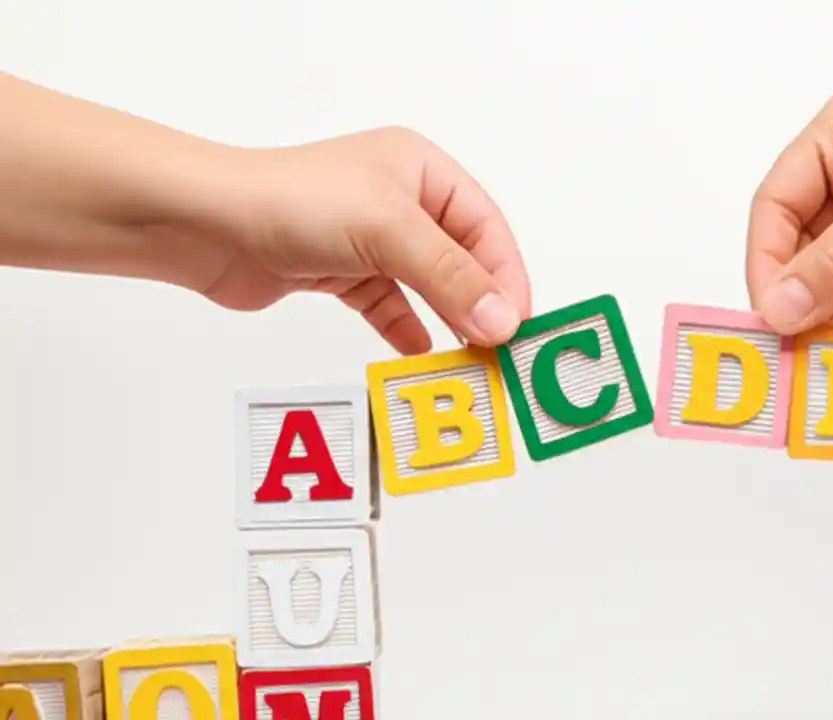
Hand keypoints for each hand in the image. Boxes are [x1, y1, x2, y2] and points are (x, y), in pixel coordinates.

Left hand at [197, 127, 530, 353]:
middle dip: (481, 302)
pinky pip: (391, 306)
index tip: (516, 321)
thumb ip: (450, 277)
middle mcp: (400, 200)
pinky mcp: (342, 272)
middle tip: (500, 347)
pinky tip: (422, 354)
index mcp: (421, 170)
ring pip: (428, 285)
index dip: (505, 275)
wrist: (204, 224)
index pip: (485, 227)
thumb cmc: (289, 199)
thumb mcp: (388, 230)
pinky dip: (408, 330)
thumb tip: (501, 319)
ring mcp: (370, 238)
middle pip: (461, 258)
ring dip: (449, 320)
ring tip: (469, 357)